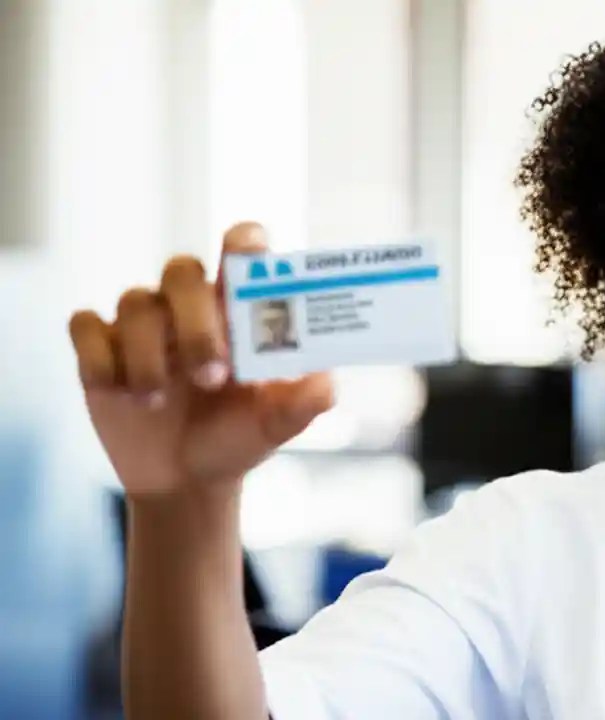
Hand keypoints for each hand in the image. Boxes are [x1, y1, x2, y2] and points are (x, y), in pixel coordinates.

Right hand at [68, 222, 333, 496]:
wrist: (188, 482)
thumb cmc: (238, 437)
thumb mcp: (276, 425)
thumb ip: (304, 402)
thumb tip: (326, 383)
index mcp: (237, 310)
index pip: (241, 249)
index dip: (243, 244)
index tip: (245, 261)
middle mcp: (189, 306)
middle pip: (182, 271)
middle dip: (196, 323)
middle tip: (211, 376)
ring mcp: (143, 325)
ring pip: (135, 303)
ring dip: (148, 356)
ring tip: (158, 402)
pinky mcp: (101, 347)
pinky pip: (86, 326)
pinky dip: (100, 359)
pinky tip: (120, 393)